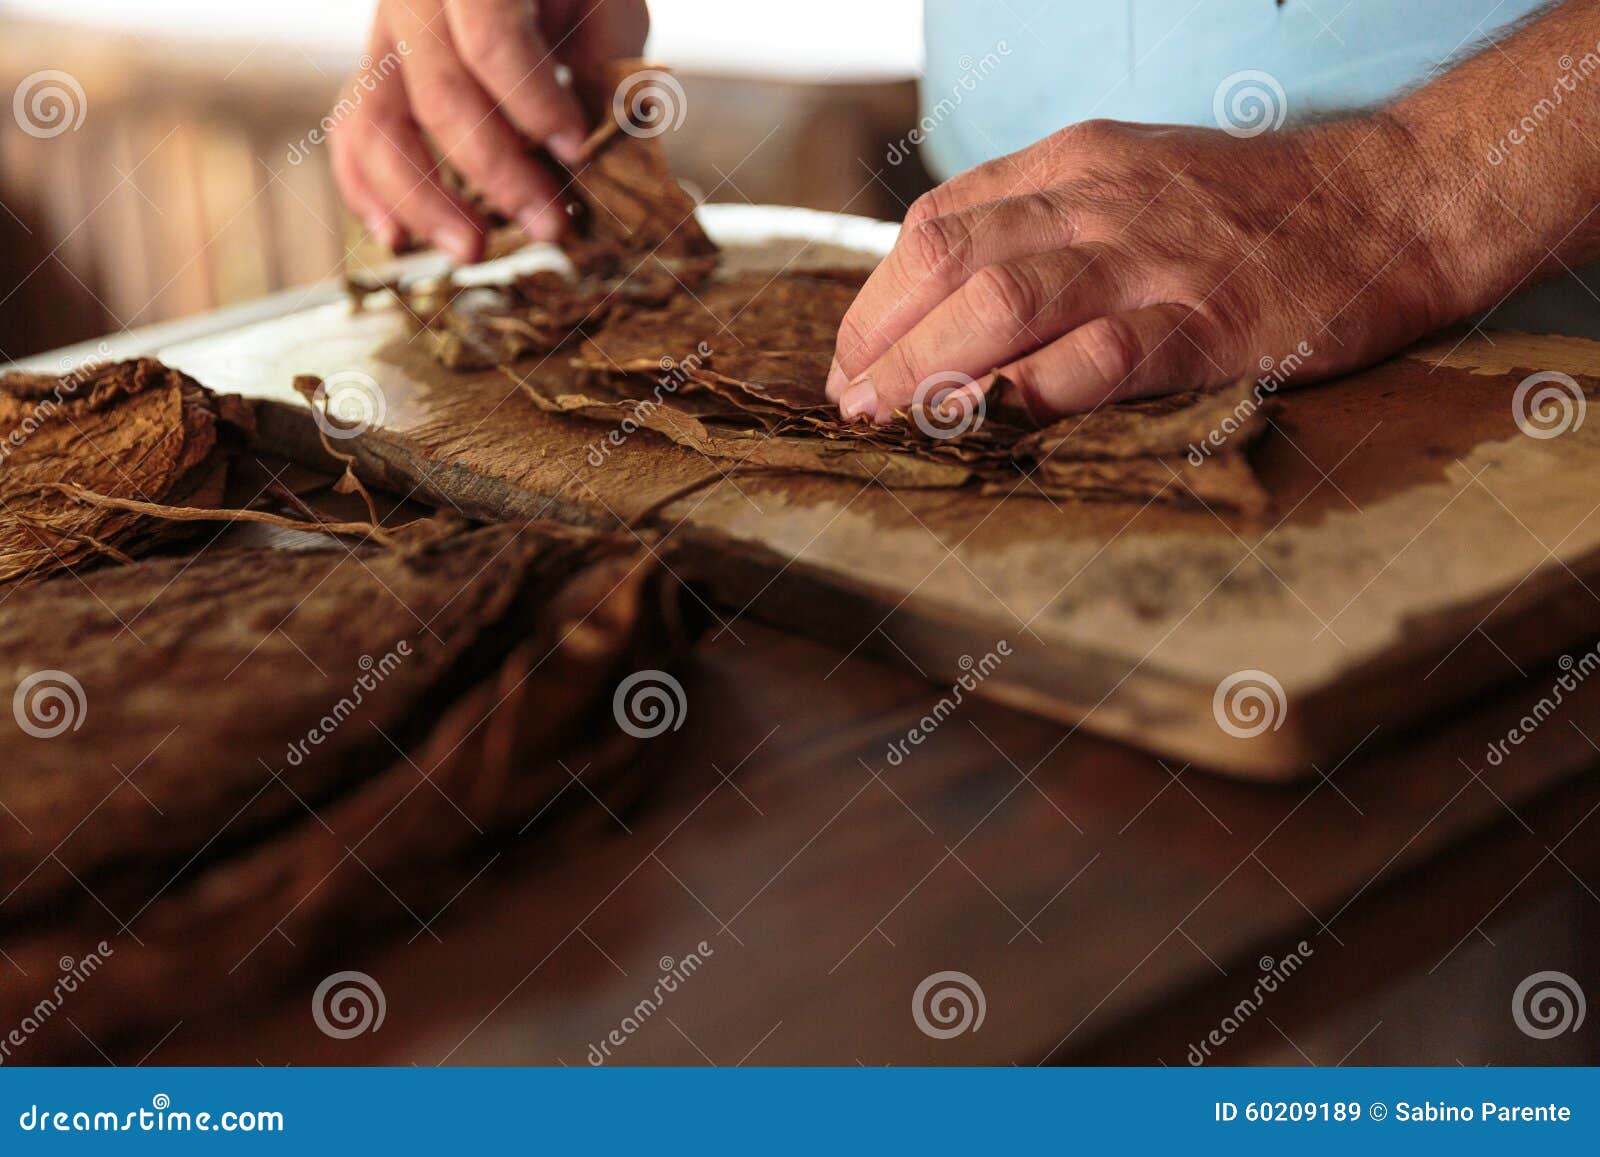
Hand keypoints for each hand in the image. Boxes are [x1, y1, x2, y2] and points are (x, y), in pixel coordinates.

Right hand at [330, 0, 647, 262]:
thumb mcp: (603, 4)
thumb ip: (602, 65)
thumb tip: (594, 154)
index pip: (491, 39)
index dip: (533, 103)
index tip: (578, 148)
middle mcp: (415, 0)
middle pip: (440, 97)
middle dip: (497, 174)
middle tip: (549, 224)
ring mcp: (386, 38)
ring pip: (377, 124)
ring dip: (423, 200)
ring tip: (472, 249)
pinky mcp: (379, 76)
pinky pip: (353, 133)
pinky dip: (370, 191)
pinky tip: (400, 238)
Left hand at [826, 115, 1464, 422]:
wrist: (1388, 202)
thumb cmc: (1252, 208)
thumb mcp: (1132, 179)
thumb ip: (1045, 224)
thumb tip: (951, 296)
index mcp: (1072, 166)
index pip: (939, 224)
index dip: (878, 296)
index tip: (851, 355)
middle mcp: (1098, 203)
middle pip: (952, 263)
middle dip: (881, 339)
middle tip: (849, 402)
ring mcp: (1151, 260)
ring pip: (1004, 302)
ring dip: (928, 369)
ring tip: (885, 420)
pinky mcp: (1205, 322)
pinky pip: (1098, 356)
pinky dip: (1032, 393)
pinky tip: (990, 426)